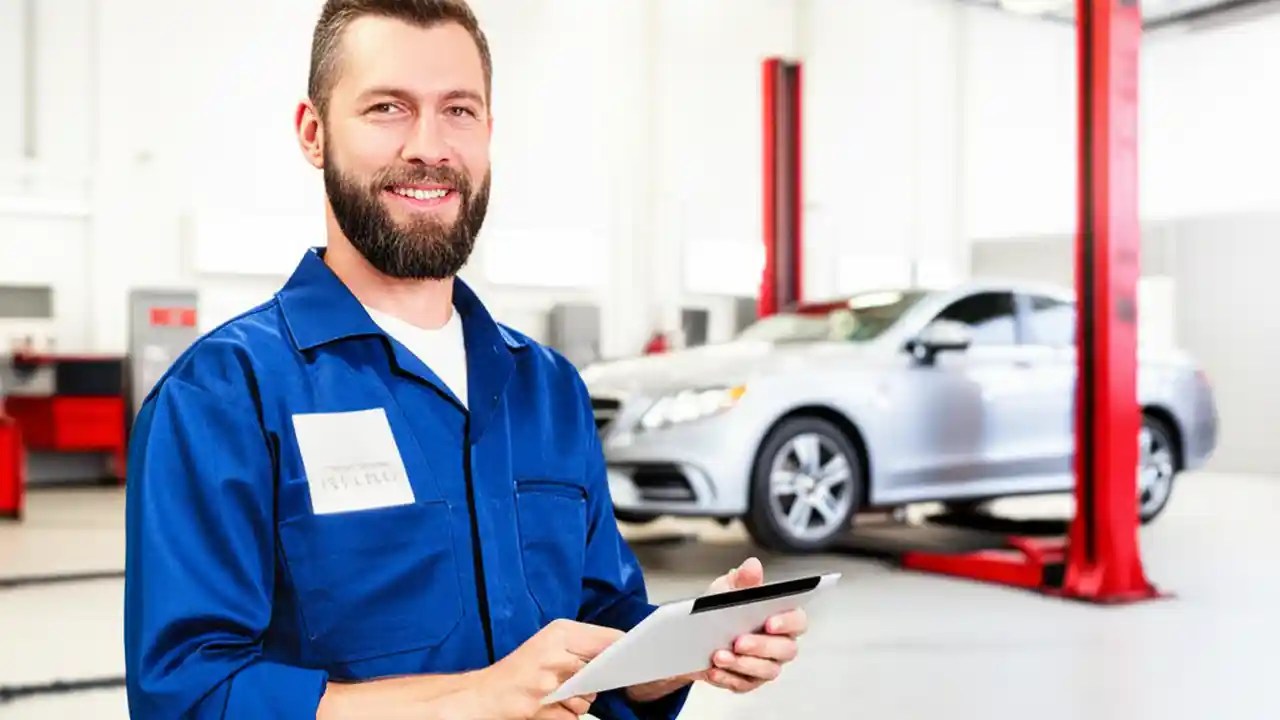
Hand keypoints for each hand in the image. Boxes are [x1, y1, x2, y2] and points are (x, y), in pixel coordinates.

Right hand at [469, 619, 621, 718]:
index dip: (623, 654)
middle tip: (570, 680)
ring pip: (588, 699)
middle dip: (592, 682)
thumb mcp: (551, 644)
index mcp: (560, 631)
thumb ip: (583, 645)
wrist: (486, 694)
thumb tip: (620, 652)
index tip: (632, 660)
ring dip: (577, 703)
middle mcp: (556, 653)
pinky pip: (573, 717)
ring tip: (553, 694)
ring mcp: (549, 681)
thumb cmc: (520, 669)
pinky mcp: (543, 706)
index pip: (610, 640)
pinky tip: (547, 708)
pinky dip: (564, 717)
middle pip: (601, 672)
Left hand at [699, 557, 807, 693]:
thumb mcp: (727, 590)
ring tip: (719, 655)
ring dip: (742, 663)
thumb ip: (742, 580)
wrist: (694, 635)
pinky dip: (727, 677)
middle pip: (785, 650)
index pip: (798, 621)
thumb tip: (753, 565)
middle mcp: (780, 644)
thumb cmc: (720, 608)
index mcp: (781, 618)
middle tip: (739, 641)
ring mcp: (766, 665)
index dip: (788, 622)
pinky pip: (744, 684)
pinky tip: (712, 669)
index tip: (769, 621)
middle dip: (762, 646)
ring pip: (767, 670)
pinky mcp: (749, 681)